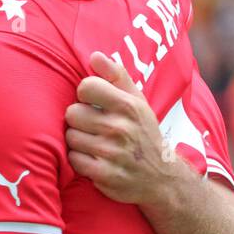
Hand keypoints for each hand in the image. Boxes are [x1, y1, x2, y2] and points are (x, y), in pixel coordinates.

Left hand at [64, 51, 184, 207]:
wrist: (163, 178)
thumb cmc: (143, 132)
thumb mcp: (137, 101)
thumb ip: (116, 75)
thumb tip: (95, 55)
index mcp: (128, 106)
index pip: (86, 87)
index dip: (85, 94)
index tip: (93, 102)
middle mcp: (121, 128)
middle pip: (72, 113)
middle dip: (79, 119)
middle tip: (93, 126)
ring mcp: (112, 153)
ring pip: (70, 137)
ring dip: (78, 140)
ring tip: (94, 142)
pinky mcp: (105, 175)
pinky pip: (73, 159)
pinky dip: (79, 160)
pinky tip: (93, 158)